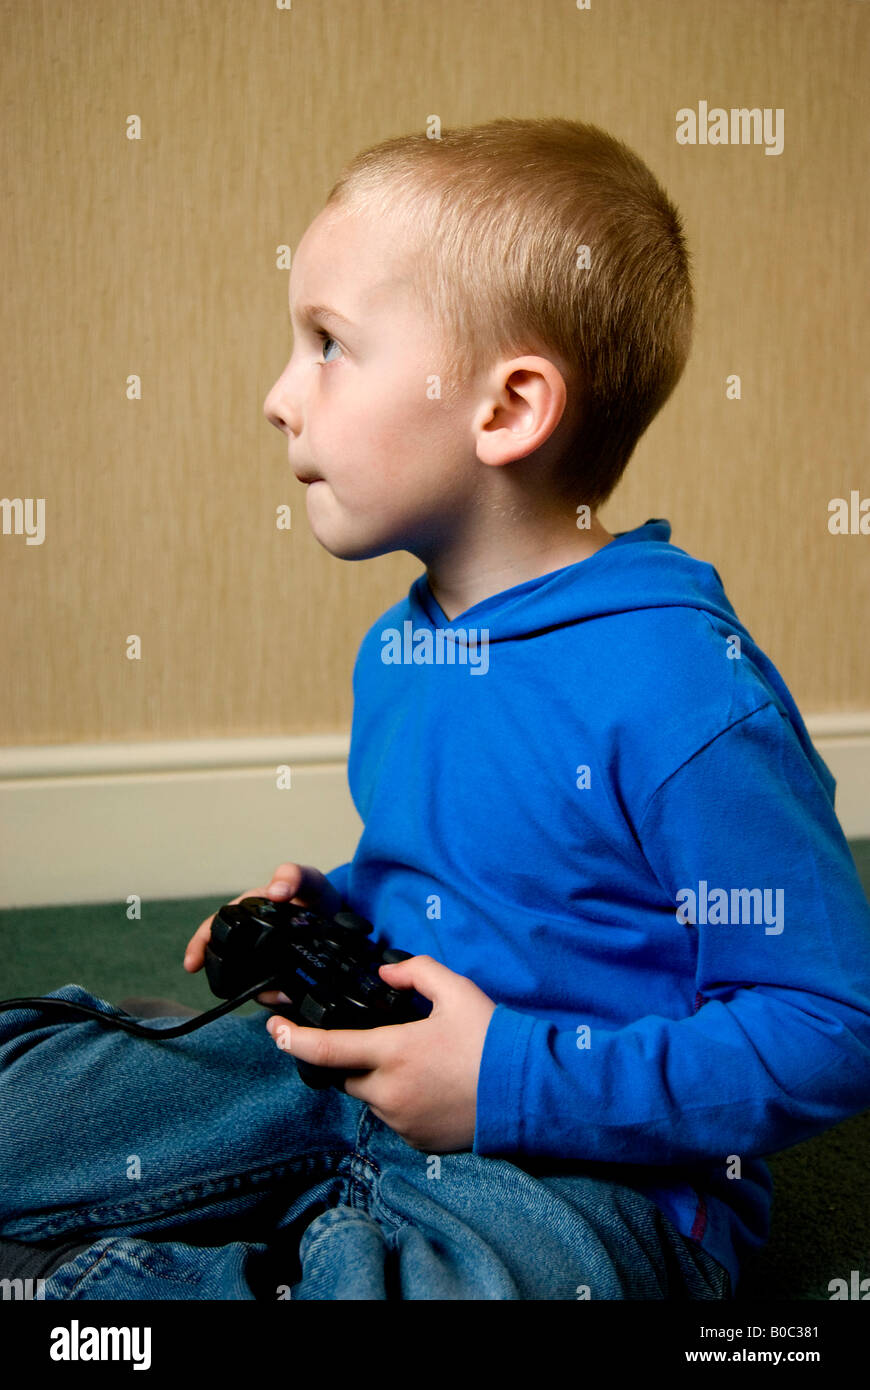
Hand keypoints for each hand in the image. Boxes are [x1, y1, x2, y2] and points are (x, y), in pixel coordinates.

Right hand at [184, 862, 342, 1005]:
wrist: (340, 919)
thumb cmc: (316, 896)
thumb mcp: (310, 881)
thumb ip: (295, 876)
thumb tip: (276, 891)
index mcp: (249, 910)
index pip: (216, 926)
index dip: (201, 943)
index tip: (192, 963)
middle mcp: (250, 937)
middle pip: (227, 961)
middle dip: (227, 978)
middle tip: (234, 990)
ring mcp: (262, 959)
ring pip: (247, 982)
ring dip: (261, 991)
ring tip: (282, 993)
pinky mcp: (278, 977)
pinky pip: (269, 992)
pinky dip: (276, 997)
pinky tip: (289, 997)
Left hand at [266, 955, 496, 1153]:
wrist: (526, 1092)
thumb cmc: (491, 1039)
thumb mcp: (456, 990)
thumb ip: (416, 971)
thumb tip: (387, 970)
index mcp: (392, 1052)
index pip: (326, 1049)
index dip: (293, 1039)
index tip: (273, 1029)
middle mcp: (388, 1091)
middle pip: (345, 1076)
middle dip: (353, 1059)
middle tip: (385, 1042)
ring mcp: (400, 1120)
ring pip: (370, 1096)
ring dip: (379, 1080)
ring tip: (420, 1064)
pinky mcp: (415, 1140)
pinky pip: (392, 1117)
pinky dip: (400, 1100)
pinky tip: (431, 1086)